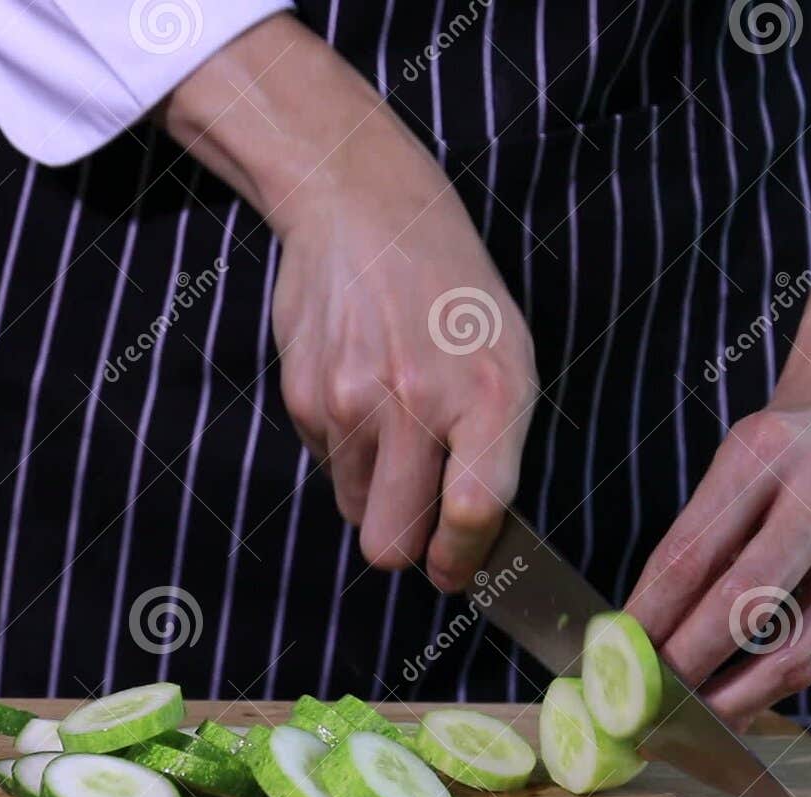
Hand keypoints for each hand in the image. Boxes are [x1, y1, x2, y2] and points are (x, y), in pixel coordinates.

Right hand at [163, 15, 536, 588]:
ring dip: (375, 492)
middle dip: (407, 549)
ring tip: (393, 428)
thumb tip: (471, 535)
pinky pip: (328, 467)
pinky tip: (362, 395)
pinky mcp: (304, 397)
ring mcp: (352, 401)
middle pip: (391, 543)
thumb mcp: (507, 356)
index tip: (457, 570)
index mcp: (488, 390)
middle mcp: (417, 400)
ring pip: (355, 510)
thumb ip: (496, 447)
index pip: (472, 511)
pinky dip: (346, 451)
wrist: (365, 211)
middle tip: (421, 522)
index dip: (462, 560)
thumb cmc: (451, 291)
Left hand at [626, 238, 810, 725]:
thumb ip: (695, 540)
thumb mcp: (734, 463)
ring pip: (795, 652)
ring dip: (734, 699)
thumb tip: (640, 633)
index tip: (612, 659)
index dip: (647, 620)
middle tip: (645, 704)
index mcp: (767, 453)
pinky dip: (775, 681)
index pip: (689, 557)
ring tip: (690, 720)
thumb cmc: (788, 447)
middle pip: (742, 608)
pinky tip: (741, 694)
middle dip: (686, 668)